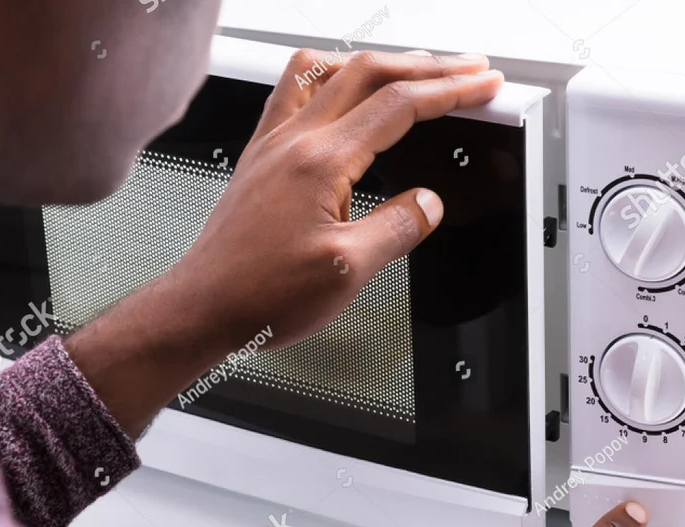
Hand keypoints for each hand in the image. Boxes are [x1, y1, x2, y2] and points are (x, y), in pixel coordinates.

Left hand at [169, 49, 503, 350]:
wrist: (203, 308)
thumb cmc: (259, 294)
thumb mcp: (347, 271)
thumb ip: (397, 229)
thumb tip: (428, 204)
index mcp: (320, 162)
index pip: (399, 105)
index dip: (450, 90)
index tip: (482, 85)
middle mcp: (292, 141)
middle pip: (368, 72)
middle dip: (427, 64)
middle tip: (466, 68)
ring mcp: (272, 145)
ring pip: (328, 71)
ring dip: (377, 61)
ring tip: (412, 67)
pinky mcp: (259, 158)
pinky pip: (292, 92)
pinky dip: (328, 76)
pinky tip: (339, 90)